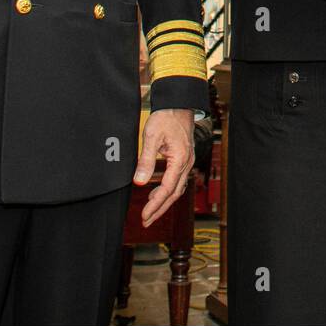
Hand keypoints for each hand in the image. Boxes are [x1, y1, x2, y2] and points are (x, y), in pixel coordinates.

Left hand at [135, 108, 195, 226]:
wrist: (179, 104)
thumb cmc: (166, 117)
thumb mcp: (152, 137)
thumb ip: (146, 161)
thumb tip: (139, 182)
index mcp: (179, 160)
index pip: (167, 189)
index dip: (155, 204)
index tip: (144, 215)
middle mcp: (186, 163)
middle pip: (175, 193)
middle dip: (160, 209)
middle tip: (146, 221)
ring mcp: (187, 161)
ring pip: (177, 188)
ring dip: (164, 202)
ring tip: (150, 212)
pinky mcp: (184, 159)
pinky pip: (178, 180)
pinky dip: (168, 191)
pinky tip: (158, 193)